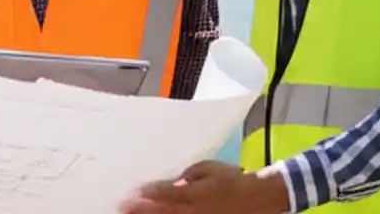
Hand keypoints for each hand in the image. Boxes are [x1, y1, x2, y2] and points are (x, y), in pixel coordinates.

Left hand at [119, 161, 290, 213]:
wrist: (259, 199)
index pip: (167, 193)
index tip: (129, 194)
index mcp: (196, 191)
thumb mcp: (209, 169)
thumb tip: (173, 183)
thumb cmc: (232, 181)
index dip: (147, 194)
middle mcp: (196, 209)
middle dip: (141, 209)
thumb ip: (189, 176)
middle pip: (164, 210)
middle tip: (121, 207)